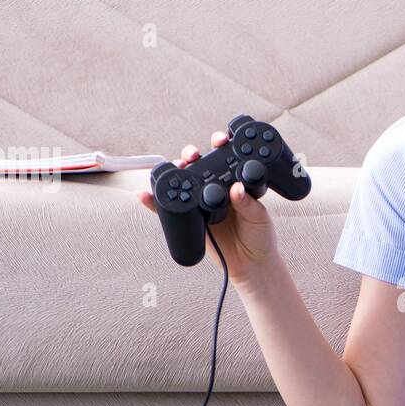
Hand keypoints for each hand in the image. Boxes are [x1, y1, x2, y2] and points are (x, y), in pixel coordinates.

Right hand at [138, 130, 278, 286]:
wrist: (252, 265)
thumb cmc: (260, 238)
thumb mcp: (259, 218)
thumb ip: (248, 204)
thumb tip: (236, 188)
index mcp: (235, 183)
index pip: (225, 158)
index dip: (220, 145)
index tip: (220, 141)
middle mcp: (215, 189)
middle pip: (199, 165)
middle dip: (192, 155)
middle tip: (193, 155)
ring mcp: (200, 204)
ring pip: (183, 183)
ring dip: (174, 173)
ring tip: (173, 168)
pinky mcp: (189, 220)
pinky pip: (167, 210)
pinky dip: (154, 203)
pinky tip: (145, 196)